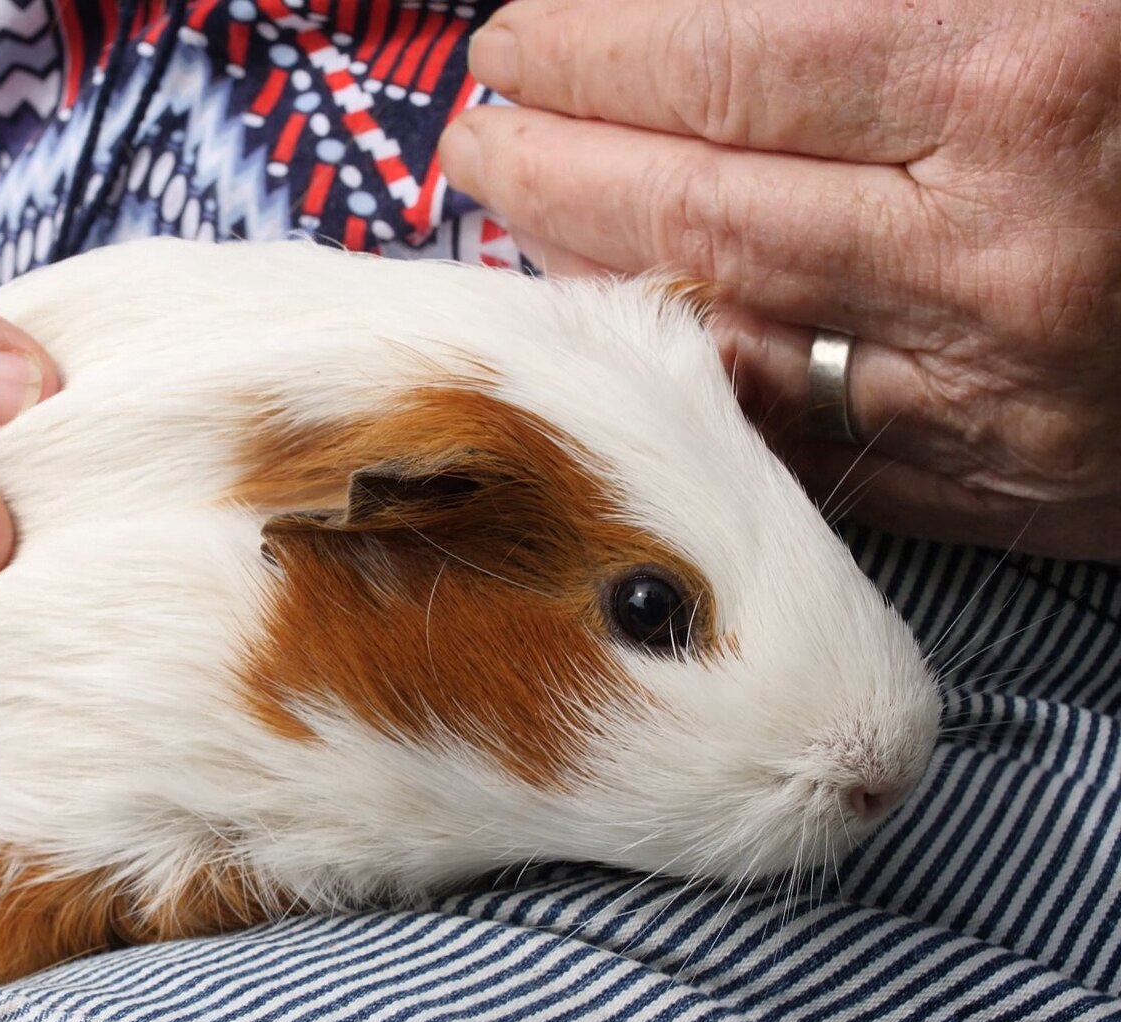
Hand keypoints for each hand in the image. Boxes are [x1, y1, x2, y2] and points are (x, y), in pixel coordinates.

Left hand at [440, 0, 1120, 557]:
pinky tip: (623, 317)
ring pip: (721, 327)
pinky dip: (684, 368)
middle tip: (479, 127)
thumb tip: (683, 14)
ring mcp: (997, 385)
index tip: (520, 37)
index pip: (726, 57)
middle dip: (547, 162)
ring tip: (514, 212)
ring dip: (585, 269)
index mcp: (1034, 73)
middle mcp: (1003, 245)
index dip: (591, 44)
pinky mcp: (999, 482)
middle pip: (691, 201)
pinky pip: (790, 430)